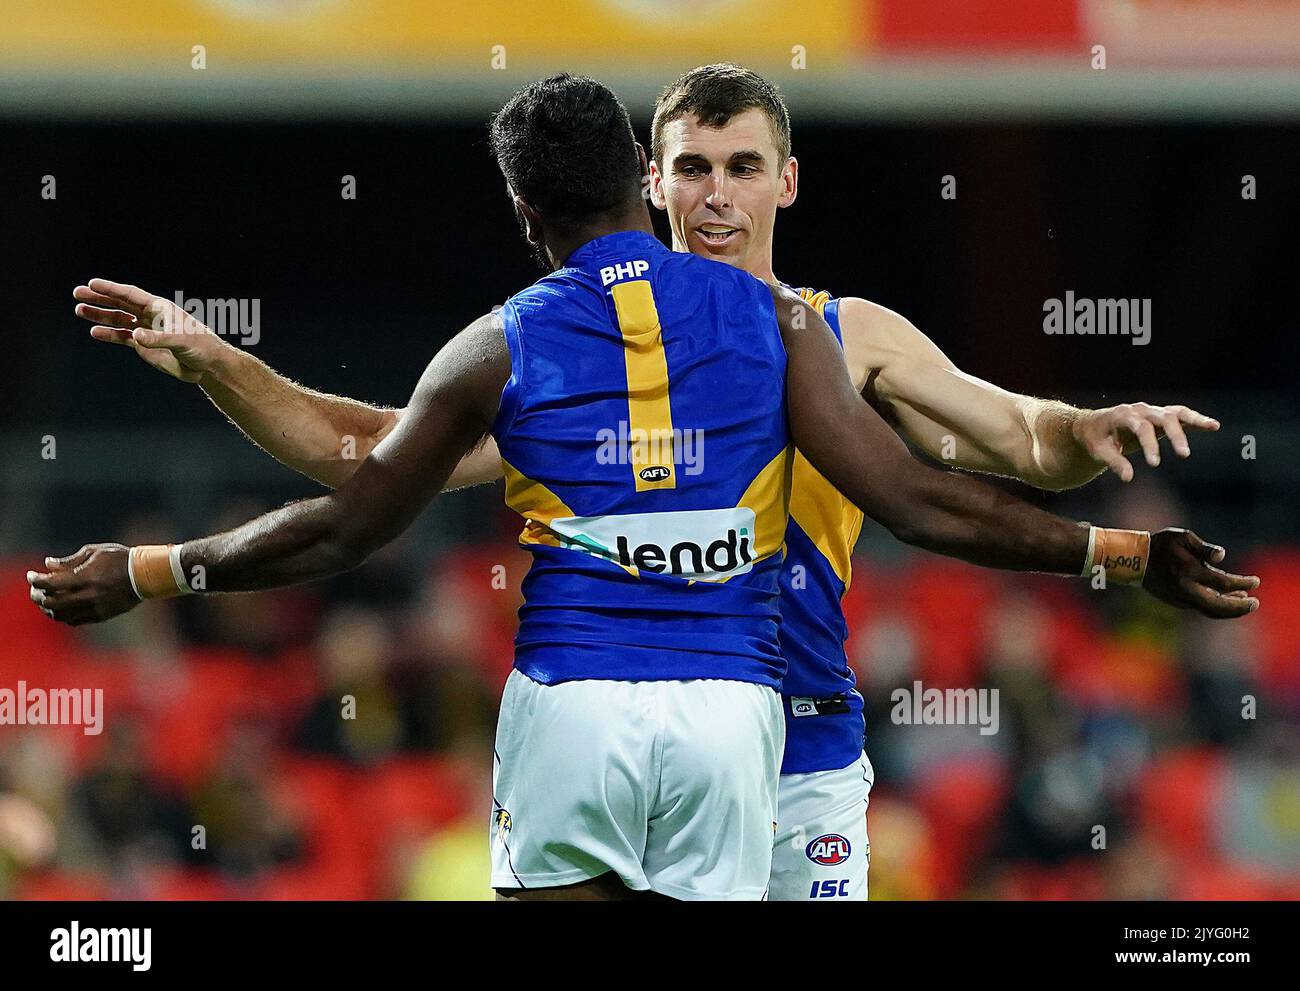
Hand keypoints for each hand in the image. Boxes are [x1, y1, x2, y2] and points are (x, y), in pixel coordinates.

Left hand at [27, 544, 140, 625]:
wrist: (145, 576)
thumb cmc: (120, 559)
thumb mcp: (95, 552)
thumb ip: (70, 560)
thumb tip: (48, 564)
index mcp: (86, 577)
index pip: (50, 583)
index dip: (36, 580)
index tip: (32, 575)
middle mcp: (88, 595)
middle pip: (51, 602)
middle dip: (38, 596)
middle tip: (35, 589)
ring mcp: (95, 608)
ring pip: (60, 615)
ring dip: (48, 608)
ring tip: (46, 600)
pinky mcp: (100, 616)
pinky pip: (74, 621)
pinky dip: (63, 615)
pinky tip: (61, 608)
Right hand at [73, 279, 229, 383]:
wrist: (206, 364)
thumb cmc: (200, 346)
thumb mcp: (181, 340)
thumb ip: (158, 338)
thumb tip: (135, 335)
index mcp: (160, 307)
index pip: (131, 294)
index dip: (111, 289)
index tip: (92, 284)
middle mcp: (150, 316)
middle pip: (120, 303)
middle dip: (99, 298)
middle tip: (77, 293)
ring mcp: (145, 330)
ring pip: (118, 319)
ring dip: (99, 315)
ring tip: (79, 310)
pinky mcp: (144, 345)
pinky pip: (122, 337)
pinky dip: (108, 334)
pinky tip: (94, 332)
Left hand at [1073, 403, 1219, 481]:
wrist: (1092, 425)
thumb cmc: (1095, 438)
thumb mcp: (1098, 451)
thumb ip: (1114, 462)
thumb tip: (1128, 477)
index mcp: (1123, 416)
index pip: (1141, 428)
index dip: (1149, 445)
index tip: (1154, 464)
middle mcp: (1140, 410)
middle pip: (1163, 418)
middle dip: (1175, 435)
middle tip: (1184, 455)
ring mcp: (1152, 411)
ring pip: (1175, 412)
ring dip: (1194, 420)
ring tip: (1213, 426)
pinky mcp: (1160, 416)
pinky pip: (1180, 415)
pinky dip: (1195, 419)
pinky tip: (1213, 425)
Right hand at [1142, 529, 1259, 618]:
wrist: (1134, 560)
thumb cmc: (1160, 544)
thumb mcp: (1181, 537)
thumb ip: (1203, 547)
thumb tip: (1221, 557)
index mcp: (1188, 572)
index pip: (1223, 582)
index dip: (1242, 583)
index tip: (1256, 582)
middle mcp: (1185, 590)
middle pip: (1218, 605)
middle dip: (1239, 607)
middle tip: (1255, 603)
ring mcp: (1180, 598)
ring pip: (1210, 610)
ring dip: (1229, 609)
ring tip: (1244, 602)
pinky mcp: (1177, 602)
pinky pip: (1202, 607)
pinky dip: (1217, 605)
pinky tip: (1225, 597)